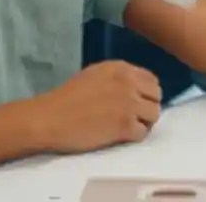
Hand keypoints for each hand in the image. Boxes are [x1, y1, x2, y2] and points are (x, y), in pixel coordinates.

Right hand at [27, 61, 162, 153]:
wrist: (49, 118)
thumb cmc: (66, 98)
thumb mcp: (95, 75)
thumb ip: (119, 78)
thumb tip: (138, 88)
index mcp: (121, 68)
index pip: (152, 80)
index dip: (146, 93)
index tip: (136, 102)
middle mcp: (129, 83)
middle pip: (156, 96)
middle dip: (147, 107)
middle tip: (133, 116)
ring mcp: (129, 104)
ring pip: (154, 114)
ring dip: (143, 122)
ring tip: (126, 127)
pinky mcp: (125, 125)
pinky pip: (142, 133)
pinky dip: (133, 136)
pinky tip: (118, 136)